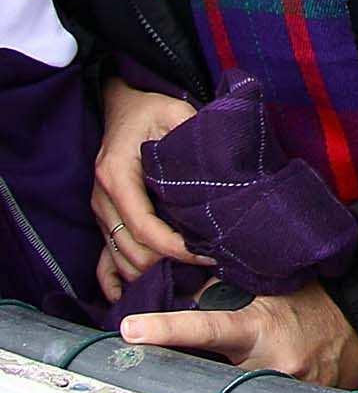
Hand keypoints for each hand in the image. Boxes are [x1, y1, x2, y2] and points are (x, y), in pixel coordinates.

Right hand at [92, 79, 209, 300]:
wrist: (121, 104)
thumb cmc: (150, 108)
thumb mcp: (175, 112)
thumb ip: (193, 135)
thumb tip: (222, 168)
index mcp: (117, 176)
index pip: (145, 227)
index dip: (176, 248)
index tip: (209, 255)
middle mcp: (102, 198)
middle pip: (132, 251)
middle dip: (168, 265)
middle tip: (209, 267)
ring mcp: (100, 210)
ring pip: (121, 259)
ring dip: (152, 272)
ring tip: (192, 274)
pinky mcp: (105, 216)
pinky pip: (107, 257)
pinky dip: (124, 277)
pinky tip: (147, 288)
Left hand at [122, 282, 357, 388]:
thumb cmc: (312, 301)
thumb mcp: (268, 289)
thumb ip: (224, 294)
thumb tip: (180, 297)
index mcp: (259, 327)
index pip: (205, 328)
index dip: (166, 329)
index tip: (131, 330)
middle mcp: (272, 363)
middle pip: (209, 378)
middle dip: (194, 374)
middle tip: (184, 369)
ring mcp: (287, 390)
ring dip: (225, 388)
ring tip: (240, 375)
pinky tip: (263, 387)